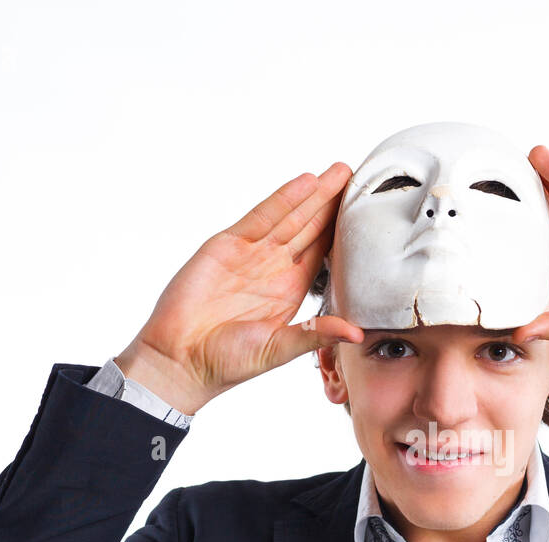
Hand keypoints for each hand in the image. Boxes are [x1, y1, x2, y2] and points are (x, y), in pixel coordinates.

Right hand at [114, 164, 364, 413]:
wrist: (181, 359)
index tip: (367, 212)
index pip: (324, 253)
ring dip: (314, 194)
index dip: (343, 231)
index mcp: (291, 290)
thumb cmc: (227, 362)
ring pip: (290, 216)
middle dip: (332, 202)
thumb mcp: (280, 349)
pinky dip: (283, 199)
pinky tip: (305, 183)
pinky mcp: (227, 246)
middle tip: (358, 177)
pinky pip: (260, 217)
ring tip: (339, 172)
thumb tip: (356, 334)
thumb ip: (316, 334)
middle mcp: (274, 268)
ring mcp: (251, 254)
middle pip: (310, 227)